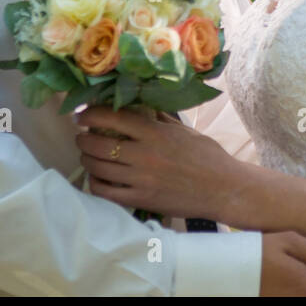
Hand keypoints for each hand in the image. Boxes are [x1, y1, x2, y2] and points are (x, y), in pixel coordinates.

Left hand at [76, 105, 236, 222]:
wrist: (223, 189)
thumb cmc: (207, 156)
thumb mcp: (184, 130)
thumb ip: (159, 119)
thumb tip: (138, 106)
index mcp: (156, 133)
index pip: (113, 117)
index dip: (91, 114)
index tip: (83, 114)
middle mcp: (144, 154)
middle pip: (97, 143)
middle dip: (83, 138)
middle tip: (81, 136)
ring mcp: (140, 179)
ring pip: (97, 167)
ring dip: (86, 158)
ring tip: (87, 155)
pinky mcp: (140, 200)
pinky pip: (105, 192)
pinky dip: (94, 182)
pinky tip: (97, 177)